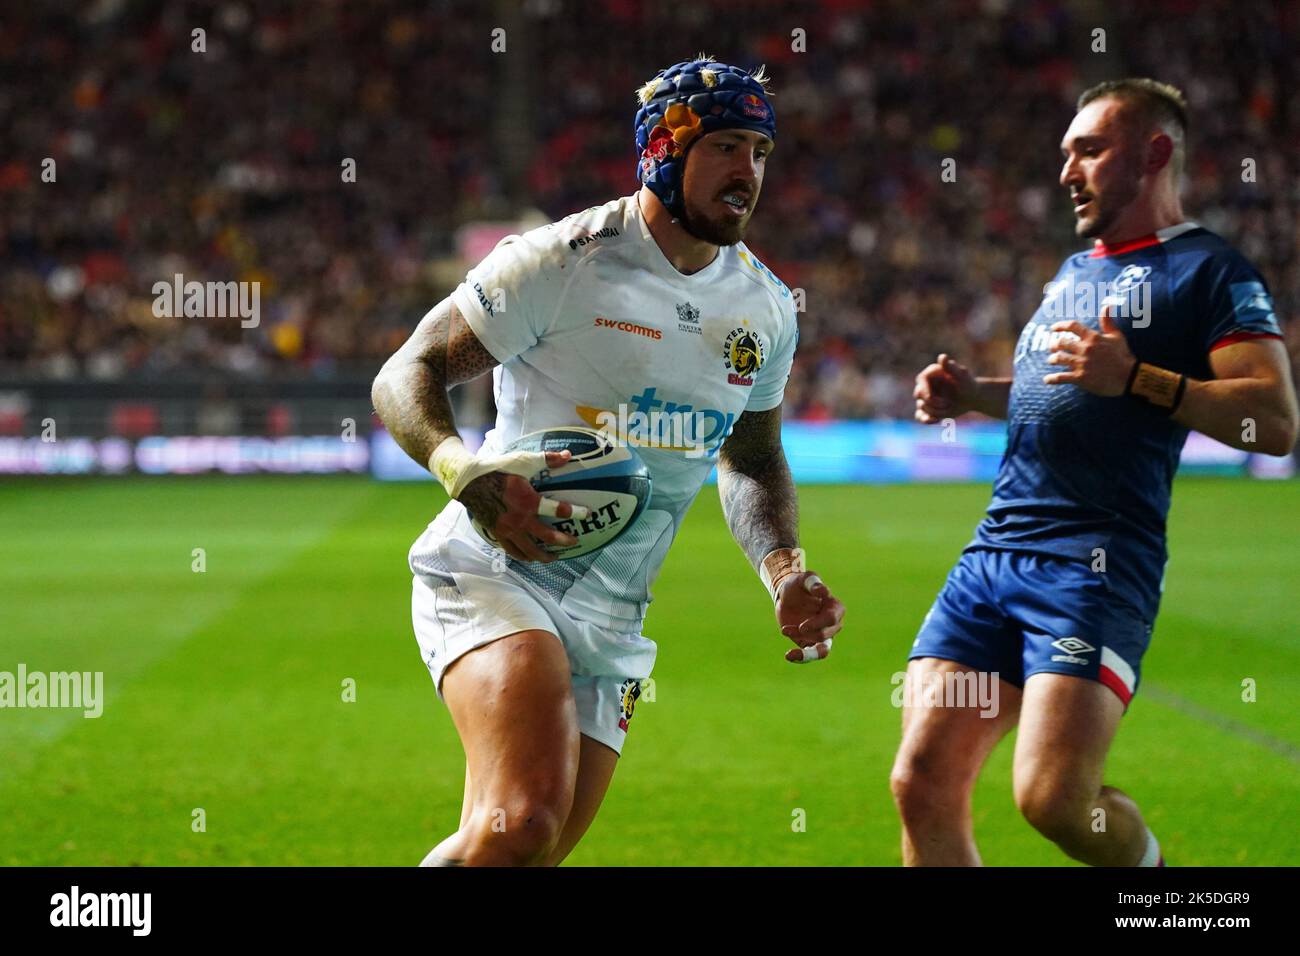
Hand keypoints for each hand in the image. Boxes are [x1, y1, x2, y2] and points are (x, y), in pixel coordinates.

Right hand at [458, 450, 580, 562]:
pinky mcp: (498, 535)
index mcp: (528, 501)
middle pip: (547, 537)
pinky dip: (524, 556)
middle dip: (564, 541)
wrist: (470, 482)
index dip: (575, 512)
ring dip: (545, 556)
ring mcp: (508, 530)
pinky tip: (530, 556)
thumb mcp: (524, 461)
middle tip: (574, 542)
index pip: (558, 510)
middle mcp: (520, 520)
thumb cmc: (498, 469)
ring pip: (530, 551)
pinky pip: (513, 551)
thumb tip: (568, 455)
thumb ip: (548, 459)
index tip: (587, 514)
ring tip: (554, 557)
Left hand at [776, 572, 844, 663]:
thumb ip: (813, 582)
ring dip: (805, 651)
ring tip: (788, 648)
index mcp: (835, 607)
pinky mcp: (810, 642)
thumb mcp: (803, 579)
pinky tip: (788, 656)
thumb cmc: (797, 585)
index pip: (831, 619)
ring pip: (822, 650)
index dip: (817, 624)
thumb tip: (824, 591)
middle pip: (825, 635)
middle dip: (806, 634)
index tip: (802, 626)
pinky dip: (801, 658)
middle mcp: (833, 624)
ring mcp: (823, 635)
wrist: (785, 596)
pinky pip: (811, 654)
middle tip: (785, 629)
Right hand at [914, 353, 978, 422]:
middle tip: (947, 404)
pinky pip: (920, 416)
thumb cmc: (968, 384)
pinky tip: (935, 421)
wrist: (972, 397)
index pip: (921, 380)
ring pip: (921, 407)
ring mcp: (925, 398)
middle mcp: (925, 385)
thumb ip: (951, 367)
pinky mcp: (927, 409)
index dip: (924, 389)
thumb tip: (942, 357)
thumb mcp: (962, 376)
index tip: (930, 398)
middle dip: (932, 402)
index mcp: (931, 373)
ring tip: (949, 409)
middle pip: (918, 395)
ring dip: (934, 411)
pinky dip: (925, 420)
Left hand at [1044, 307, 1135, 395]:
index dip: (1060, 326)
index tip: (1053, 328)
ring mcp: (1081, 363)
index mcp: (1093, 337)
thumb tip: (1106, 306)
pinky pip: (1060, 377)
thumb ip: (1108, 322)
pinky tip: (1047, 379)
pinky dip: (1051, 379)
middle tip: (1052, 347)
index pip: (1072, 326)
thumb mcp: (1117, 336)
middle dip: (1054, 345)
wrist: (1129, 377)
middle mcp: (1085, 349)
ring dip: (1052, 359)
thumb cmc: (1123, 356)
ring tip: (1052, 360)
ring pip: (1058, 359)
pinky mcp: (1080, 378)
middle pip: (1061, 343)